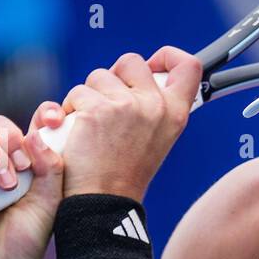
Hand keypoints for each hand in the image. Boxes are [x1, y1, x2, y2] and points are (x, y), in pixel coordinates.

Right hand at [0, 103, 68, 258]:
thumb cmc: (25, 243)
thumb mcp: (49, 206)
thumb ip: (51, 170)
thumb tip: (37, 132)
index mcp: (29, 165)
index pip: (34, 127)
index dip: (44, 116)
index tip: (55, 119)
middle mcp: (1, 163)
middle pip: (0, 128)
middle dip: (11, 140)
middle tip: (23, 167)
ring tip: (3, 183)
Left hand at [57, 47, 201, 200]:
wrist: (103, 202)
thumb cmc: (124, 173)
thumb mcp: (156, 138)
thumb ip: (155, 106)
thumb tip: (147, 72)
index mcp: (175, 113)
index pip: (188, 66)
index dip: (169, 56)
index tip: (155, 65)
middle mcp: (155, 106)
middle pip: (132, 61)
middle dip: (115, 77)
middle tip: (111, 106)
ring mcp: (126, 106)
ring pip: (99, 76)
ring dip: (89, 96)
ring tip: (94, 128)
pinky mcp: (95, 110)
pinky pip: (76, 93)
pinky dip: (70, 111)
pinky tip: (77, 133)